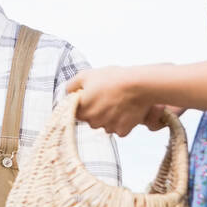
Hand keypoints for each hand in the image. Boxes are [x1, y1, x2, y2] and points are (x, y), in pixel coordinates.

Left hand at [65, 66, 184, 135]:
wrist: (139, 85)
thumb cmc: (113, 79)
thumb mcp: (86, 75)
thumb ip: (72, 85)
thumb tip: (68, 92)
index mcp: (82, 110)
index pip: (76, 113)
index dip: (84, 104)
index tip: (92, 97)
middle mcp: (93, 122)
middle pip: (91, 119)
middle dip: (96, 110)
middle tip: (107, 97)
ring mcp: (108, 127)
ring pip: (105, 124)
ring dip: (109, 116)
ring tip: (118, 102)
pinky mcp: (122, 131)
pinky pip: (118, 128)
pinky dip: (121, 121)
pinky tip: (125, 110)